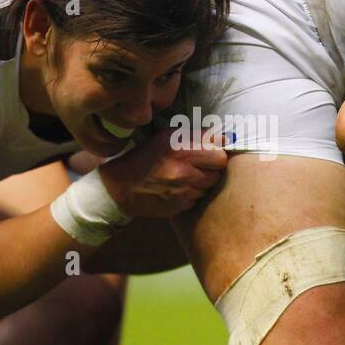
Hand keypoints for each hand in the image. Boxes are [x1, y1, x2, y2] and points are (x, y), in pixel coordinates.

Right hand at [99, 129, 227, 216]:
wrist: (120, 185)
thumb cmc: (146, 156)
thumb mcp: (167, 137)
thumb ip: (198, 136)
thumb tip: (224, 138)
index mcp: (181, 151)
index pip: (220, 156)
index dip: (216, 154)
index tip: (209, 153)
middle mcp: (183, 173)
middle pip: (217, 174)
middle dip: (211, 169)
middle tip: (197, 165)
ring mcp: (181, 193)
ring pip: (207, 188)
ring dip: (201, 183)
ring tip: (185, 176)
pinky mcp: (178, 208)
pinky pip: (196, 200)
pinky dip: (191, 195)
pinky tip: (177, 188)